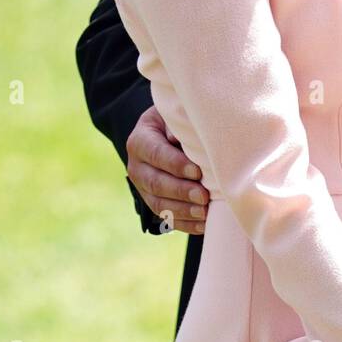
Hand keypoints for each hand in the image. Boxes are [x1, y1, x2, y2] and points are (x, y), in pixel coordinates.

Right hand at [126, 105, 210, 234]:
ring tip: (204, 213)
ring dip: (183, 211)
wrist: (167, 135)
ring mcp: (143, 188)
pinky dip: (185, 223)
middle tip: (203, 196)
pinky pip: (166, 217)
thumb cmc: (177, 123)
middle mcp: (136, 167)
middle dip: (181, 191)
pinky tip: (203, 225)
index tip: (197, 171)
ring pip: (159, 204)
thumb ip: (176, 126)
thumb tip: (176, 137)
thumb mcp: (174, 116)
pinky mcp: (154, 202)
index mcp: (140, 141)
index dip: (175, 164)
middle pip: (156, 182)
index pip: (155, 154)